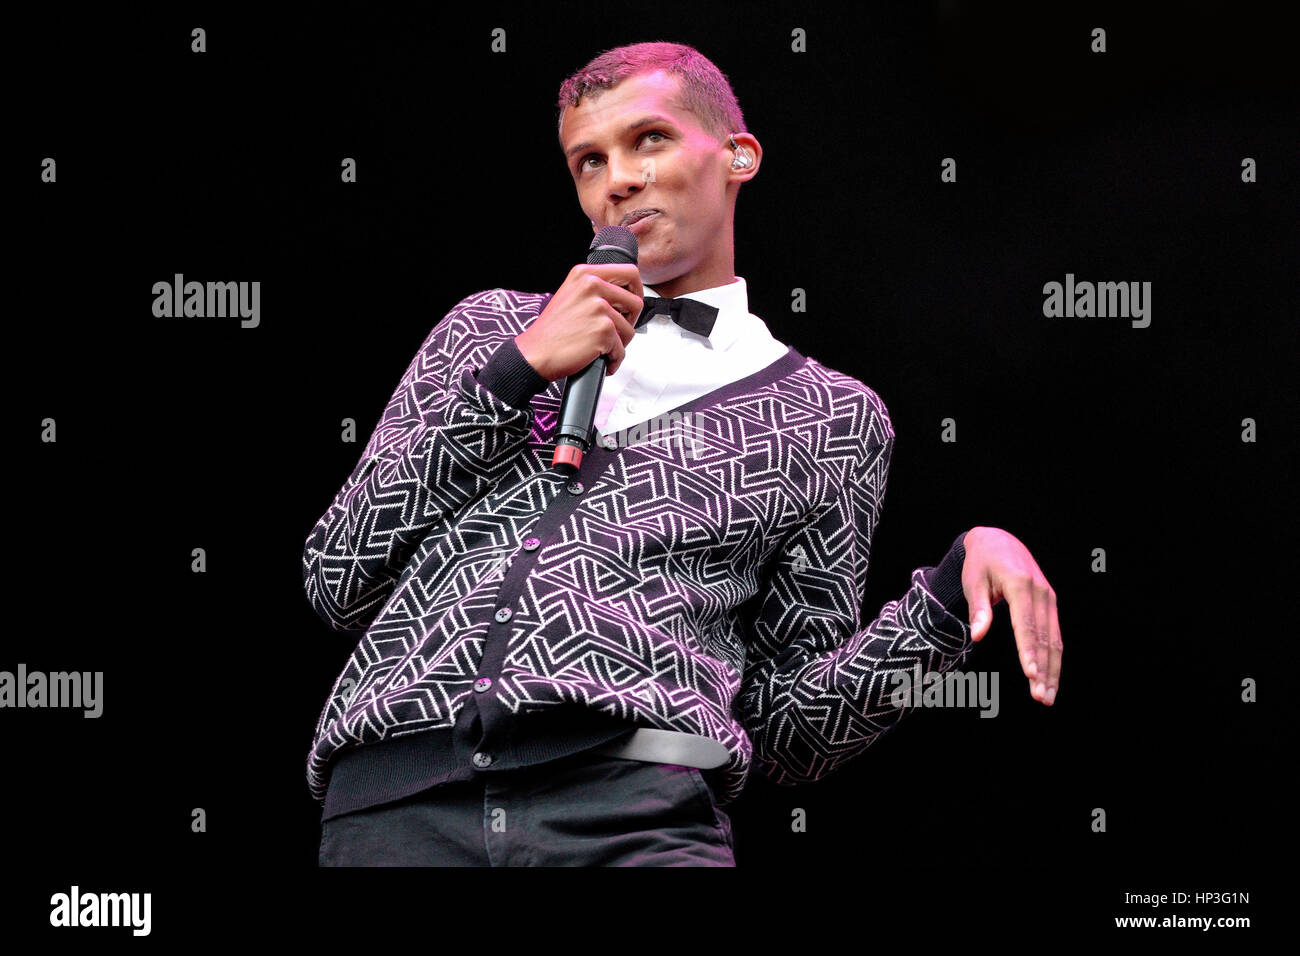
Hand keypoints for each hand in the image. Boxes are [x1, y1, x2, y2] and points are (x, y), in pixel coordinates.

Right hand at [515, 263, 643, 380]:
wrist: (535, 353)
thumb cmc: (551, 331)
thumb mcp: (571, 295)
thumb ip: (595, 289)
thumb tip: (623, 295)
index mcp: (585, 274)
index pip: (630, 272)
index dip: (637, 290)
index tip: (631, 304)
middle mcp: (592, 286)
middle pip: (636, 301)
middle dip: (631, 321)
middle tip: (616, 331)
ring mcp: (599, 308)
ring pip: (630, 329)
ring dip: (619, 344)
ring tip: (601, 348)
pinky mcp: (603, 330)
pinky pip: (621, 350)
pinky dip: (613, 360)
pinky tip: (600, 360)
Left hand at [961, 526, 1061, 705]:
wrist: (999, 541)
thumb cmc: (981, 563)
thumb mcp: (974, 582)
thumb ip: (978, 609)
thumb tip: (978, 636)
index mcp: (1020, 584)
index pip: (1026, 624)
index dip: (1028, 651)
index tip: (1030, 675)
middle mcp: (1040, 592)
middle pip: (1045, 637)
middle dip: (1044, 670)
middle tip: (1041, 697)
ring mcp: (1049, 598)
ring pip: (1054, 640)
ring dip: (1052, 670)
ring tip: (1047, 696)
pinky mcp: (1050, 604)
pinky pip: (1054, 635)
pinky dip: (1053, 658)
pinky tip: (1050, 679)